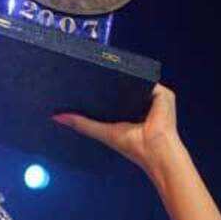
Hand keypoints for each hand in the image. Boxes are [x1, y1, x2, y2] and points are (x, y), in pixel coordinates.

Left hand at [52, 83, 180, 172]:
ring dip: (121, 76)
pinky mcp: (164, 94)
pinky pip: (147, 80)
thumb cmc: (133, 146)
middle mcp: (143, 101)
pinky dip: (136, 77)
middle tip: (86, 71)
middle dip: (106, 80)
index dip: (99, 89)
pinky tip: (122, 72)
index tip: (82, 82)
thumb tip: (57, 117)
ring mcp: (155, 97)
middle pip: (124, 84)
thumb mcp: (102, 132)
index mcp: (131, 109)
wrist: (156, 151)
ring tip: (101, 67)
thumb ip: (81, 124)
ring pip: (135, 80)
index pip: (114, 93)